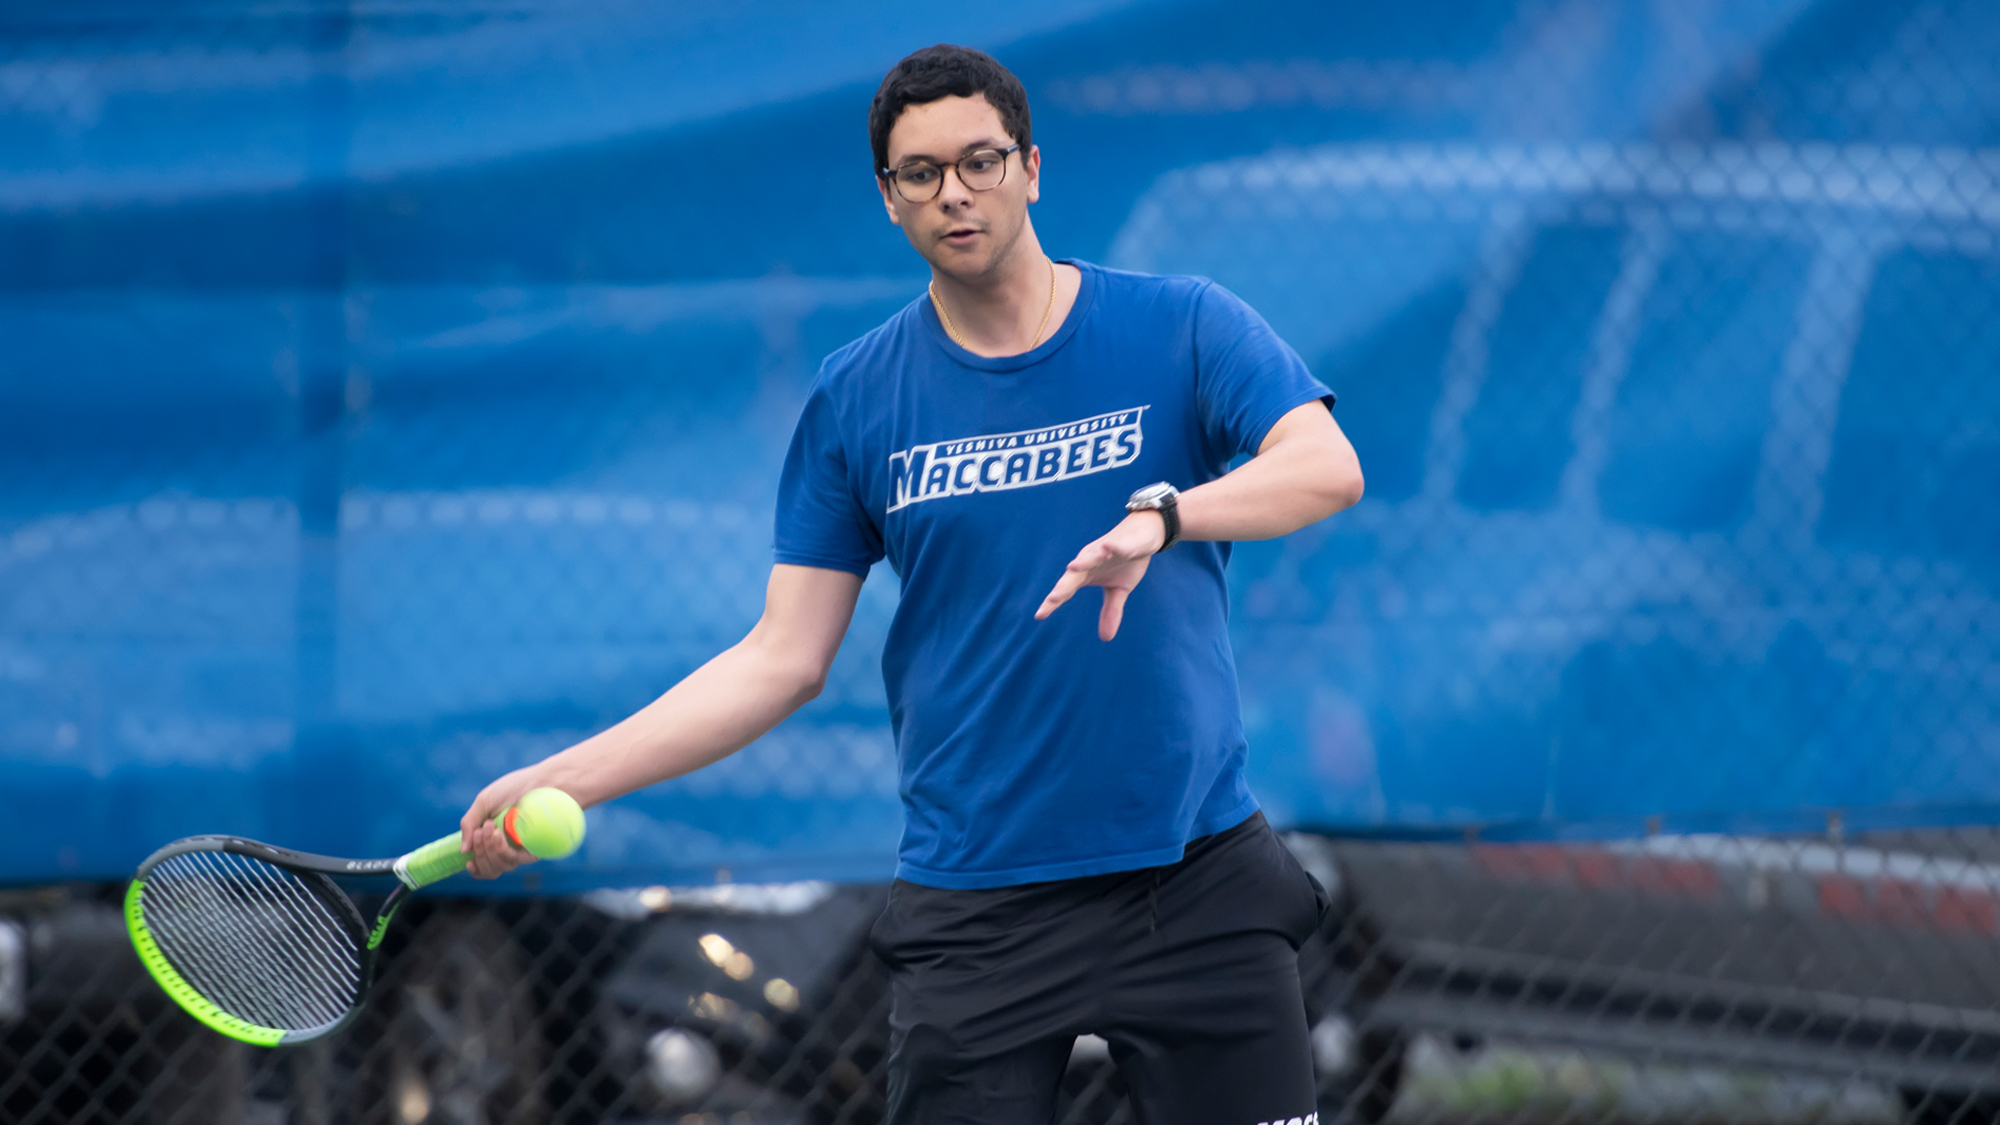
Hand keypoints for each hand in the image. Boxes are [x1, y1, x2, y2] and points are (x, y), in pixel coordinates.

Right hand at [459, 766, 543, 879]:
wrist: (542, 780)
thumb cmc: (514, 788)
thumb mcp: (484, 802)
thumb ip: (469, 824)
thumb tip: (463, 851)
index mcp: (496, 839)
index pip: (485, 865)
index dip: (476, 869)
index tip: (469, 863)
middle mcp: (510, 848)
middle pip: (490, 869)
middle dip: (479, 853)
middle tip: (480, 832)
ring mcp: (522, 850)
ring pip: (499, 867)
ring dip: (487, 849)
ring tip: (489, 827)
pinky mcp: (535, 849)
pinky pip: (512, 860)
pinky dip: (500, 849)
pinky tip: (497, 835)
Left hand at [1034, 511, 1166, 640]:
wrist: (1144, 535)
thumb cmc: (1126, 561)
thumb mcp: (1120, 590)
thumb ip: (1110, 611)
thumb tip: (1105, 638)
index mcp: (1086, 574)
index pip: (1066, 590)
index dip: (1054, 602)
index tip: (1039, 616)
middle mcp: (1090, 561)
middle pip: (1073, 576)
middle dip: (1063, 587)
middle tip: (1052, 600)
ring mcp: (1104, 551)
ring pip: (1090, 558)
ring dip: (1082, 563)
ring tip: (1073, 568)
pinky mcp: (1121, 543)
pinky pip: (1116, 546)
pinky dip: (1112, 548)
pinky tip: (1107, 548)